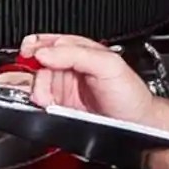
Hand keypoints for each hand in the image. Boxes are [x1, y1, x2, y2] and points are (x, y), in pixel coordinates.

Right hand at [18, 34, 158, 125]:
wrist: (137, 125)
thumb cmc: (130, 94)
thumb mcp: (108, 64)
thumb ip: (76, 54)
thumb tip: (44, 52)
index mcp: (80, 51)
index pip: (49, 43)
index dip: (36, 47)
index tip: (30, 54)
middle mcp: (69, 68)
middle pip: (37, 64)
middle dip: (34, 72)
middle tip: (40, 82)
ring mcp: (64, 89)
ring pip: (35, 84)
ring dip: (35, 90)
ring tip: (45, 96)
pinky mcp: (60, 109)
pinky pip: (39, 103)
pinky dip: (37, 104)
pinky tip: (45, 104)